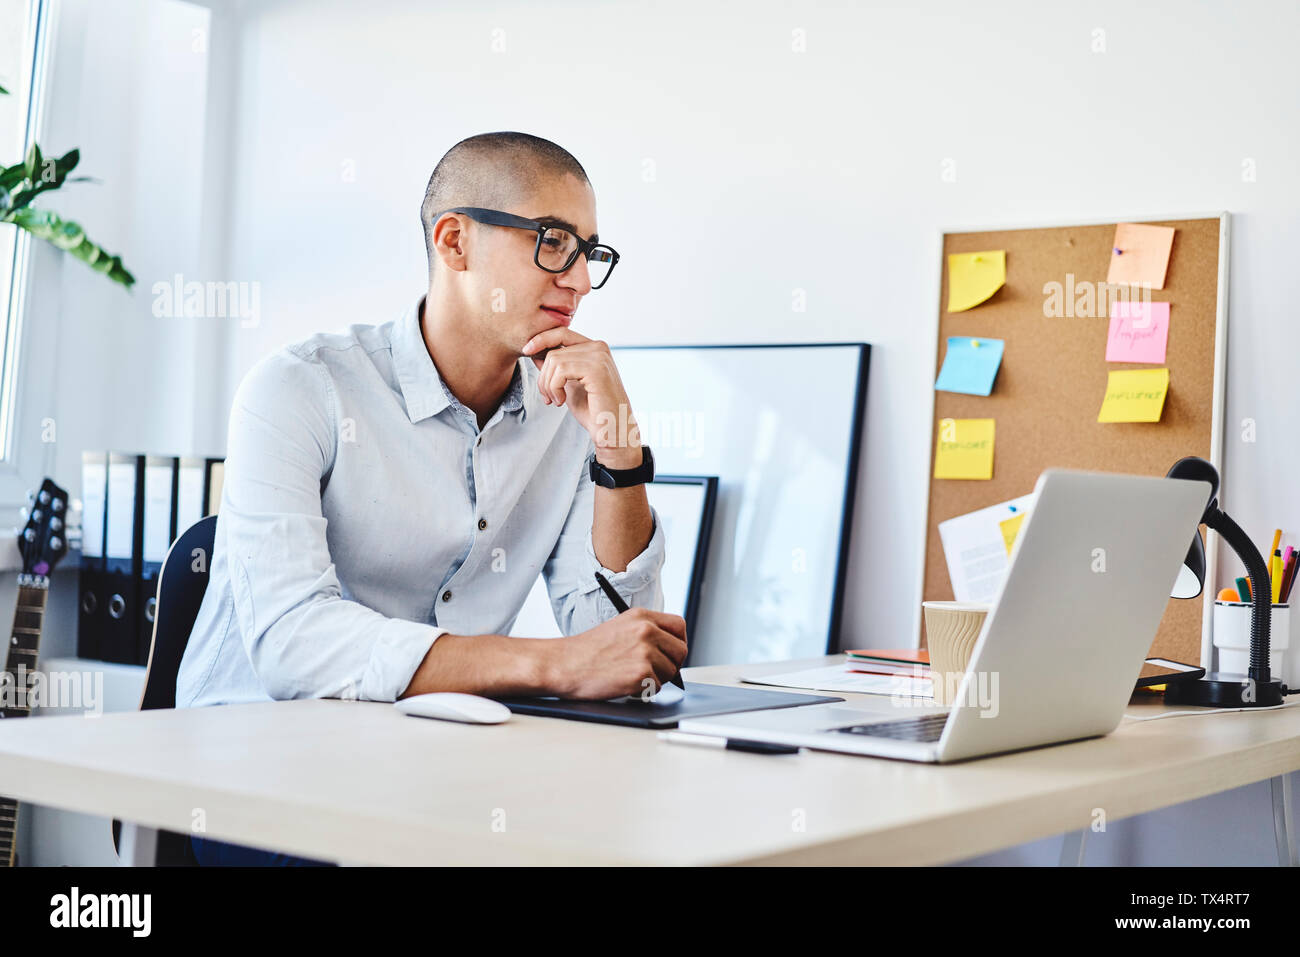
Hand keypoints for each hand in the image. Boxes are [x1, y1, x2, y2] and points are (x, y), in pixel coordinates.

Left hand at [521, 328, 640, 465]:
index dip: (541, 339)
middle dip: (543, 375)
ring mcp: (599, 357)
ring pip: (554, 360)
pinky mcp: (596, 369)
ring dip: (548, 384)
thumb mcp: (568, 385)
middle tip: (547, 397)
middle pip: (554, 349)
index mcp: (594, 348)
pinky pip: (561, 370)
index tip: (526, 352)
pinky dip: (554, 388)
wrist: (611, 430)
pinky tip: (561, 401)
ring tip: (555, 401)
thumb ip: (556, 368)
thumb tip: (535, 353)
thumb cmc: (593, 411)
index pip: (562, 332)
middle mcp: (599, 348)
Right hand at [548, 607, 687, 699]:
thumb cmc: (587, 651)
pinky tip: (625, 684)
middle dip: (670, 664)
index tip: (670, 653)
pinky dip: (644, 691)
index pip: (679, 626)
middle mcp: (646, 630)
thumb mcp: (619, 627)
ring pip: (670, 672)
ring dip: (655, 679)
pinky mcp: (641, 674)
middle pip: (680, 651)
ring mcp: (645, 652)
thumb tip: (670, 649)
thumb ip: (645, 632)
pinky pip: (657, 687)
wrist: (564, 664)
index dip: (678, 642)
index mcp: (642, 616)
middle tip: (653, 671)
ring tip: (630, 676)